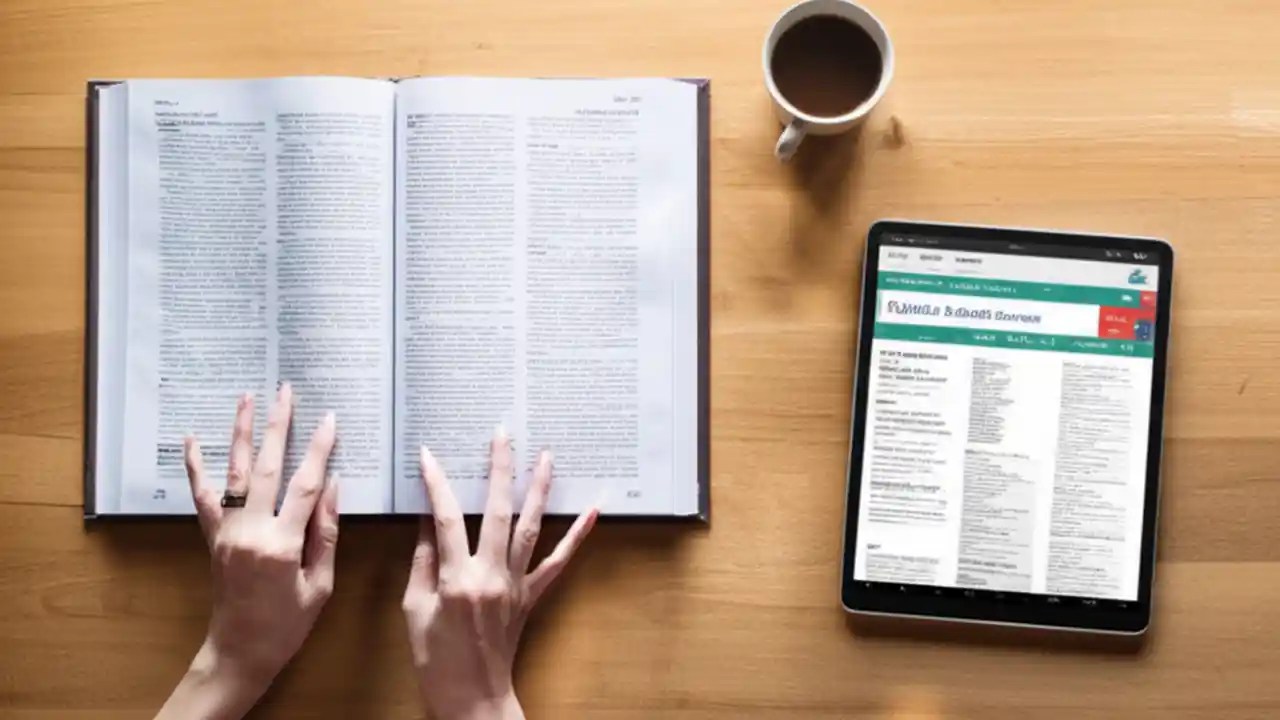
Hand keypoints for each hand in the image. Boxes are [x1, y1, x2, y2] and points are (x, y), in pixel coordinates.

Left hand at [156, 384, 339, 719]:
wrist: (239, 652)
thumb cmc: (288, 626)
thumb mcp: (320, 585)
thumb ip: (325, 534)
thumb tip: (332, 486)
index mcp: (282, 544)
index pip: (305, 486)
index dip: (319, 450)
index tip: (329, 419)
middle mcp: (250, 531)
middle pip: (268, 468)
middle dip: (279, 426)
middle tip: (286, 391)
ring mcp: (227, 532)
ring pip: (235, 473)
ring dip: (241, 433)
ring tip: (247, 398)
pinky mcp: (213, 537)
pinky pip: (203, 497)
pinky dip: (197, 467)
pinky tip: (193, 440)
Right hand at [403, 428, 598, 719]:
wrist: (472, 699)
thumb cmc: (435, 660)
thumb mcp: (414, 610)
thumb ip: (422, 563)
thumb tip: (426, 522)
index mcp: (455, 579)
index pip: (445, 518)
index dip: (436, 483)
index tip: (429, 455)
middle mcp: (490, 576)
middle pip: (495, 511)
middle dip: (499, 469)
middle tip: (503, 434)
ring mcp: (515, 585)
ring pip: (529, 528)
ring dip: (537, 489)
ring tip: (546, 456)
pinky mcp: (531, 597)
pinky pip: (558, 562)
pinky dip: (576, 536)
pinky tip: (592, 512)